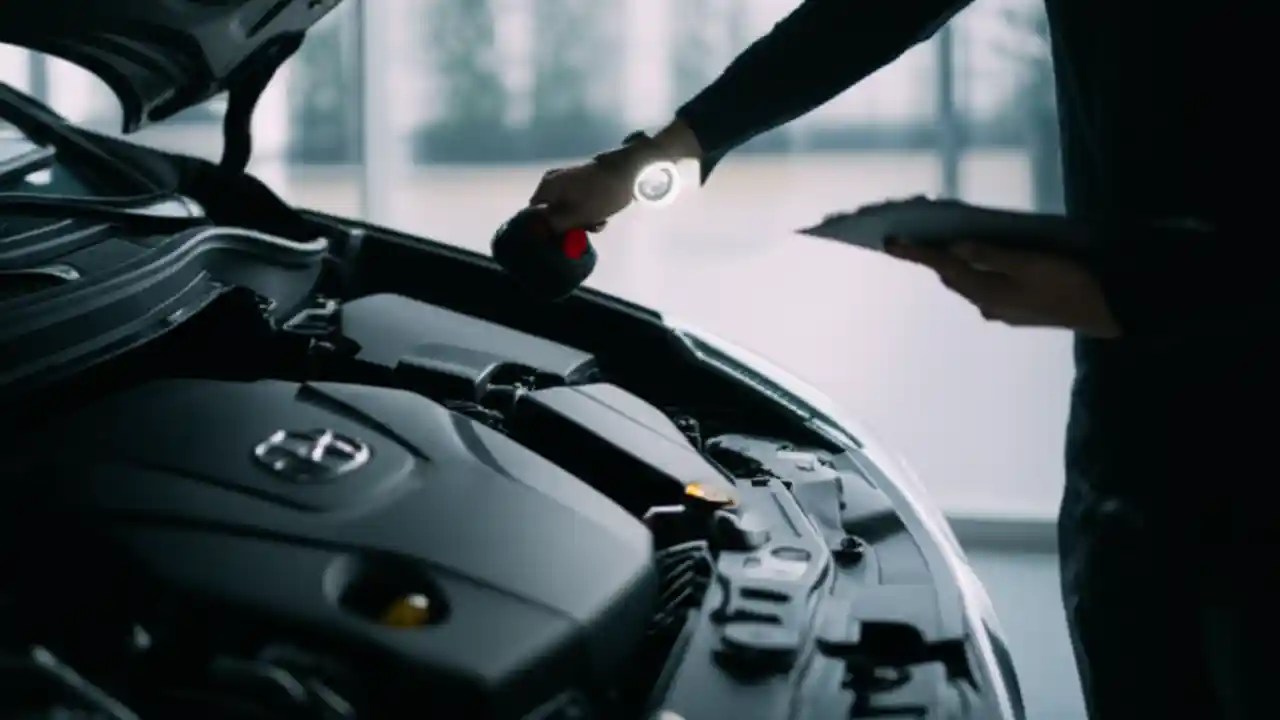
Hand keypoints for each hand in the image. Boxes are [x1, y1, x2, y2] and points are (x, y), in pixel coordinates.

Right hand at [528, 147, 642, 233]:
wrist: (627, 170)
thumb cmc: (600, 195)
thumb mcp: (576, 216)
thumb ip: (553, 225)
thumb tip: (534, 232)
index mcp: (546, 187)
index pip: (532, 214)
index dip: (543, 229)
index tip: (559, 238)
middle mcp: (552, 182)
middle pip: (551, 213)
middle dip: (568, 226)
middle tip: (584, 232)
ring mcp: (567, 180)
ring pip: (567, 209)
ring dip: (581, 221)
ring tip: (597, 224)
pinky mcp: (582, 182)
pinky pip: (577, 202)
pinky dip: (587, 212)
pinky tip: (601, 218)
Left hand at [886, 240, 1121, 336]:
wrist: (1108, 310)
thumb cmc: (1071, 281)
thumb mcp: (1031, 263)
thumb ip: (991, 255)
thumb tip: (954, 248)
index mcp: (988, 292)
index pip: (943, 267)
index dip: (915, 253)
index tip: (889, 241)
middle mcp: (989, 304)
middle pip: (953, 276)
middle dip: (932, 256)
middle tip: (912, 234)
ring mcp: (1003, 309)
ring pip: (970, 282)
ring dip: (955, 263)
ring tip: (940, 240)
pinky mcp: (1018, 308)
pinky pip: (987, 286)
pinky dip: (977, 270)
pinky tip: (979, 256)